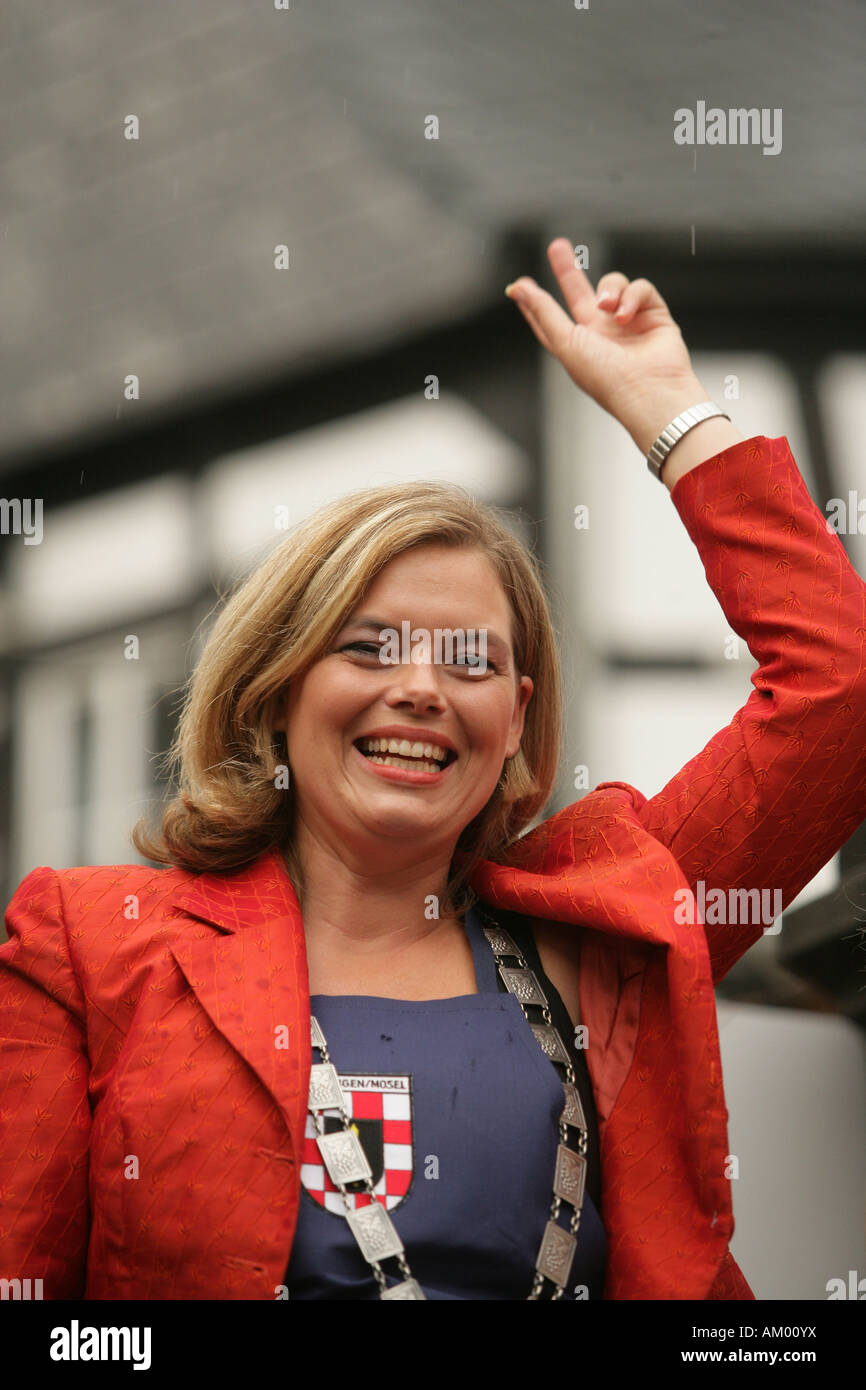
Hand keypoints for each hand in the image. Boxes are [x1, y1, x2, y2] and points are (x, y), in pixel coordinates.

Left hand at [506, 239, 703, 447]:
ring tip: (608, 307)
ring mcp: (628, 323)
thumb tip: (518, 288)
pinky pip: (641, 288)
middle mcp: (601, 333)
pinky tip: (627, 315)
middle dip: (567, 269)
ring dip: (609, 289)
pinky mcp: (654, 315)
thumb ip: (544, 312)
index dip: (536, 301)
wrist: (650, 390)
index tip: (519, 286)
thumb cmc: (606, 377)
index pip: (550, 318)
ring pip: (613, 284)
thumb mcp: (566, 343)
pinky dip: (632, 295)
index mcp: (577, 345)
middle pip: (580, 292)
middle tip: (556, 246)